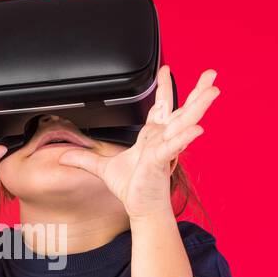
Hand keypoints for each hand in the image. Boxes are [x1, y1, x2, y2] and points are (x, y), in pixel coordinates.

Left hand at [57, 66, 218, 218]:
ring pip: (185, 122)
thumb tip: (64, 155)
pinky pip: (173, 147)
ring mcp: (164, 148)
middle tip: (211, 74)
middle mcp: (162, 138)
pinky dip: (184, 137)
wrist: (139, 207)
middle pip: (182, 109)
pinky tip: (197, 129)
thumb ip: (85, 159)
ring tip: (212, 91)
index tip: (165, 69)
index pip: (161, 106)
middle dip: (197, 91)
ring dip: (199, 106)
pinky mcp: (161, 161)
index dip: (164, 87)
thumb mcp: (103, 168)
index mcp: (153, 135)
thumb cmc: (132, 188)